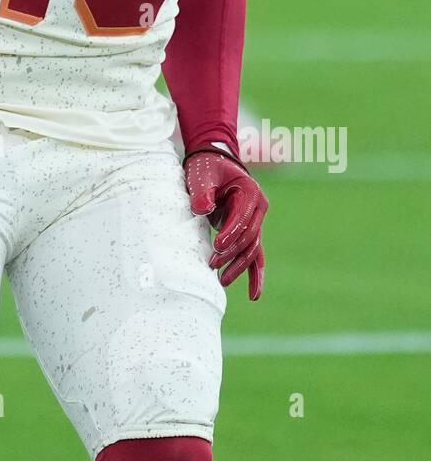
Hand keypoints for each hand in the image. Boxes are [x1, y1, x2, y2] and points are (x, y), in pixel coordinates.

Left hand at [184, 149, 266, 300]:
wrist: (212, 165)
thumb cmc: (207, 169)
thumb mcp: (203, 175)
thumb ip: (202, 191)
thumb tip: (203, 209)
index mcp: (250, 192)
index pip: (244, 218)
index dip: (232, 232)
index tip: (217, 246)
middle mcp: (258, 209)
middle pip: (248, 237)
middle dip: (232, 253)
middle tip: (212, 264)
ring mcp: (254, 222)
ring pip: (251, 249)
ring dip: (238, 266)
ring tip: (222, 281)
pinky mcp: (247, 232)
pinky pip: (253, 255)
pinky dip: (254, 275)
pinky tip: (253, 295)